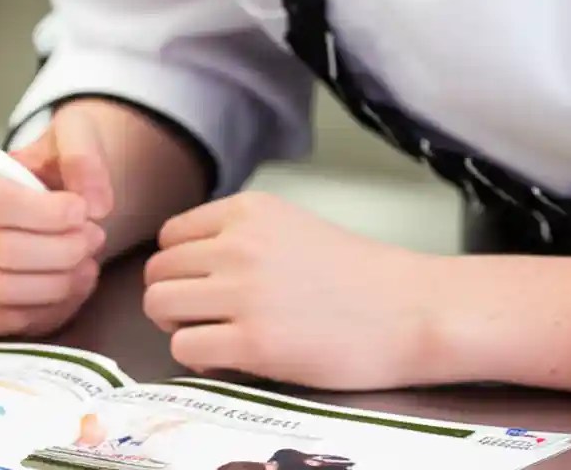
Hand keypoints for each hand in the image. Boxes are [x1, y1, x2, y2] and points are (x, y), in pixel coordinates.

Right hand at [0, 102, 115, 337]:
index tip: (85, 212)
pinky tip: (68, 291)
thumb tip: (95, 202)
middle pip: (1, 250)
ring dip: (56, 284)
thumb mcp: (73, 138)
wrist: (39, 201)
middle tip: (94, 240)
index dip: (49, 215)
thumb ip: (85, 156)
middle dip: (61, 251)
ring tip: (87, 266)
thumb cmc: (51, 169)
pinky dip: (41, 313)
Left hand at [143, 192, 442, 390]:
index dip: (181, 268)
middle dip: (173, 299)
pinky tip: (230, 359)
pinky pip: (183, 348)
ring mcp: (243, 293)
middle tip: (207, 319)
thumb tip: (180, 266)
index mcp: (247, 211)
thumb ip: (237, 236)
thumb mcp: (290, 227)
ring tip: (215, 337)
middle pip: (157, 272)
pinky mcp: (253, 342)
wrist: (413, 311)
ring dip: (178, 327)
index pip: (170, 237)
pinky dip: (198, 359)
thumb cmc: (358, 276)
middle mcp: (238, 244)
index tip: (207, 287)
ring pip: (159, 306)